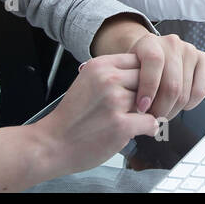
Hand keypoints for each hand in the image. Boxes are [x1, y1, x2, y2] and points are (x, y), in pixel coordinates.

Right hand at [34, 54, 160, 176]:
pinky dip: (148, 129)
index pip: (139, 60)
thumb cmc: (71, 117)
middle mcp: (108, 79)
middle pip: (147, 79)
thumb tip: (143, 74)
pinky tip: (138, 131)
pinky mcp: (121, 125)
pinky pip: (151, 122)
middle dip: (145, 94)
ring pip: (150, 101)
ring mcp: (115, 101)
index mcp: (100, 66)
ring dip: (145, 112)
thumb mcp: (88, 82)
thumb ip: (112, 75)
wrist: (53, 144)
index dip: (143, 76)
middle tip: (137, 107)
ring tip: (132, 120)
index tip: (138, 89)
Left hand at [92, 16, 204, 118]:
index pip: (152, 63)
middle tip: (150, 120)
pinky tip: (178, 108)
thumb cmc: (131, 71)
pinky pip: (200, 90)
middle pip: (171, 83)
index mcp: (148, 42)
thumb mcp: (120, 72)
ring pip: (184, 91)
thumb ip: (119, 82)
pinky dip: (189, 105)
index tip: (140, 108)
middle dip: (160, 108)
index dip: (148, 89)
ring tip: (160, 117)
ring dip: (172, 111)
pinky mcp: (203, 60)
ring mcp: (189, 50)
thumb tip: (115, 101)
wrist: (148, 57)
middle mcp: (171, 42)